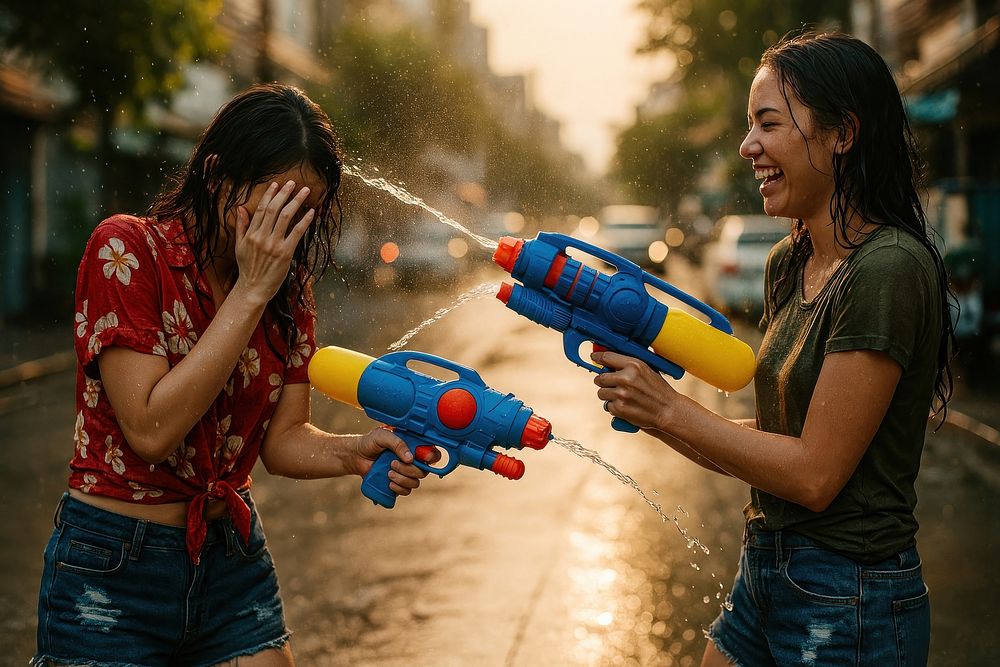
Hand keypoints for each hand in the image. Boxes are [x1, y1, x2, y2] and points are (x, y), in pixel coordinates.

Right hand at [233, 180, 314, 305]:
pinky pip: (296, 233)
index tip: (276, 184)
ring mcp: (273, 244)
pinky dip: (304, 221)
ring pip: (285, 217)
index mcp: (251, 234)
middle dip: (284, 193)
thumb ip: (241, 226)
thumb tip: (240, 208)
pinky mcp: (285, 253)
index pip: (261, 209)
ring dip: (296, 202)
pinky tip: (311, 212)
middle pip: (274, 209)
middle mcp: (261, 236)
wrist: (253, 288)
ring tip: (304, 191)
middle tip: (293, 182)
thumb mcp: (239, 246)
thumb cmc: (247, 268)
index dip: (269, 195)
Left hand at [353, 428, 439, 496]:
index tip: (423, 458)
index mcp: (413, 447)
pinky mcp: (398, 484)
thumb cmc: (370, 442)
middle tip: (392, 463)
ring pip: (415, 483)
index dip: (432, 457)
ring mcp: (406, 473)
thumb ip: (397, 443)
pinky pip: (406, 491)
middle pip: (423, 471)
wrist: (356, 456)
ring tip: (388, 473)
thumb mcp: (383, 436)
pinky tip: (389, 484)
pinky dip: (399, 489)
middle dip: (408, 470)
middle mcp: (412, 461)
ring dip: (402, 480)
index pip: (432, 454)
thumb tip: (410, 458)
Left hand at [592, 350, 677, 430]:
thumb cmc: (658, 389)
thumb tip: (611, 359)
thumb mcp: (647, 369)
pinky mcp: (619, 408)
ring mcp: (621, 394)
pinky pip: (607, 406)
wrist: (668, 410)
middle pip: (600, 377)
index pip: (607, 357)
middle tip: (612, 384)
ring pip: (601, 393)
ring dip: (608, 395)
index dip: (598, 357)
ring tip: (621, 396)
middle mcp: (625, 378)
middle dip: (603, 381)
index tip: (594, 357)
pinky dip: (614, 407)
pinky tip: (626, 405)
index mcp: (633, 365)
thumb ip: (629, 365)